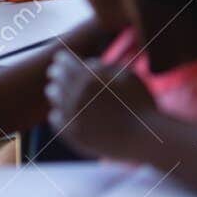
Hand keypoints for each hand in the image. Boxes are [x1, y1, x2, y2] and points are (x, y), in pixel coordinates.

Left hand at [44, 49, 158, 159]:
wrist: (143, 137)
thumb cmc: (140, 103)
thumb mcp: (127, 75)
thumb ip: (104, 66)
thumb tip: (87, 63)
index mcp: (89, 78)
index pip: (64, 61)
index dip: (63, 58)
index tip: (62, 58)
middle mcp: (76, 96)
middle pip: (57, 78)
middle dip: (58, 73)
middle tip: (56, 71)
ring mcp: (73, 116)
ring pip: (53, 97)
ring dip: (56, 90)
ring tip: (57, 89)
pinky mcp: (72, 133)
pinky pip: (55, 118)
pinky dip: (58, 112)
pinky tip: (62, 110)